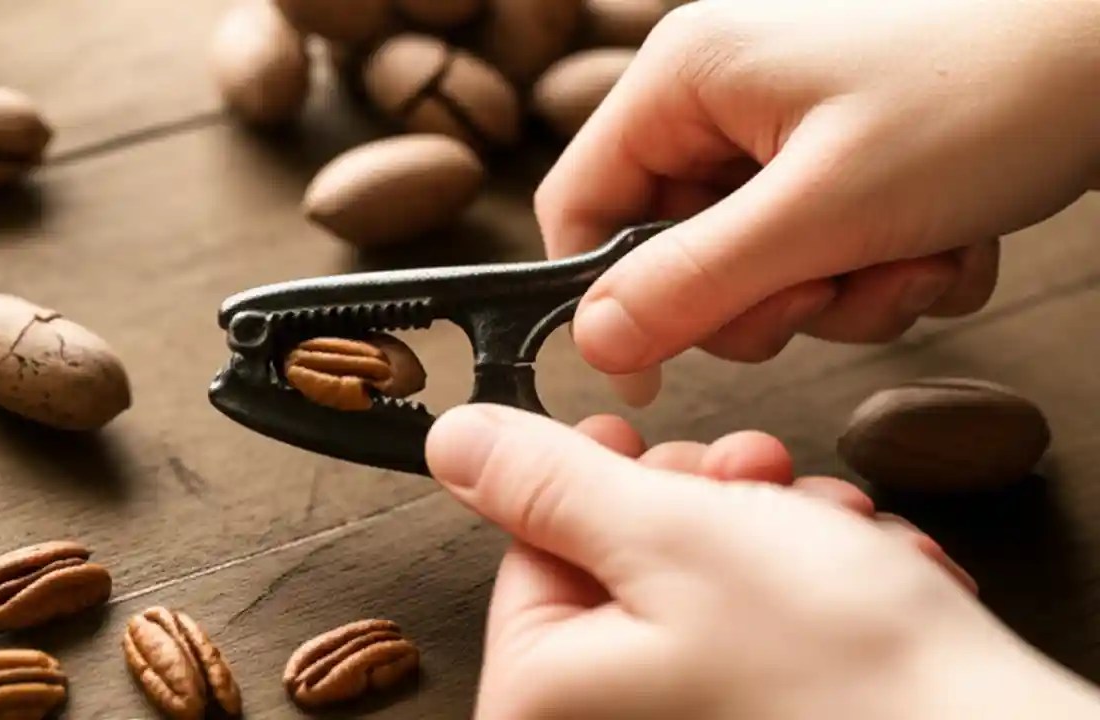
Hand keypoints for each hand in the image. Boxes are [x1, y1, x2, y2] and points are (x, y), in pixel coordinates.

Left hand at [426, 405, 1099, 718]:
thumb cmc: (838, 666)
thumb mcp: (668, 535)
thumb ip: (547, 482)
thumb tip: (459, 443)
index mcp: (546, 697)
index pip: (533, 544)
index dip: (600, 479)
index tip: (654, 448)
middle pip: (621, 556)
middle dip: (705, 503)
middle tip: (761, 490)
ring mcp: (683, 716)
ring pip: (700, 573)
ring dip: (771, 530)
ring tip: (829, 538)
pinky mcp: (754, 709)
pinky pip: (757, 617)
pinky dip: (808, 579)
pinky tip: (857, 577)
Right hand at [535, 0, 1099, 395]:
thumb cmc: (988, 92)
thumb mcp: (825, 208)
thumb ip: (695, 282)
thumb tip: (595, 340)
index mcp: (687, 77)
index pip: (580, 204)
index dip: (604, 297)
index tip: (652, 369)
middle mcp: (723, 94)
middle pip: (675, 248)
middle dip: (765, 297)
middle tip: (833, 287)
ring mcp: (785, 122)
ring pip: (758, 263)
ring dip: (841, 291)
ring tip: (917, 255)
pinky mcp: (842, 150)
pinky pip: (823, 248)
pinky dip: (883, 268)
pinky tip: (947, 240)